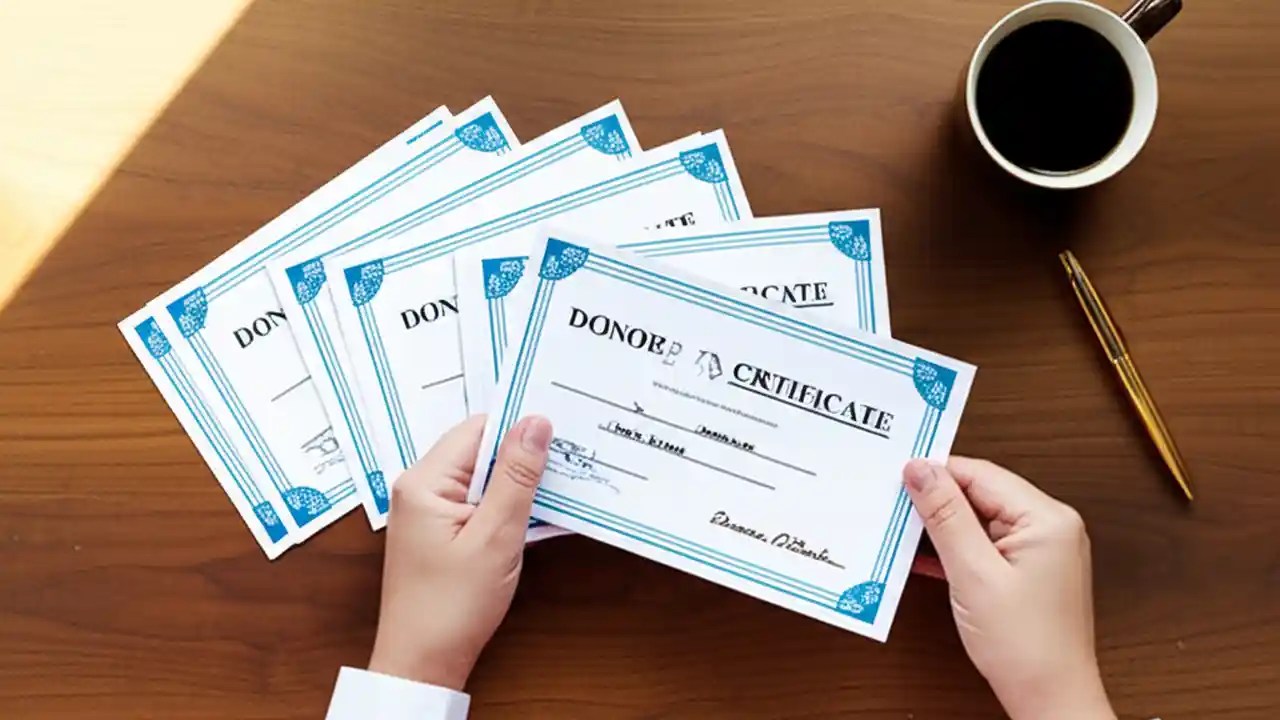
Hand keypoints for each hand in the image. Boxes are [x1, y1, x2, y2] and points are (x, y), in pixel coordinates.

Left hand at [367, 414, 551, 690]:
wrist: (422, 665)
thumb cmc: (450, 608)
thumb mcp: (495, 536)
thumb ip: (517, 477)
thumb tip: (535, 423)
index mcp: (424, 482)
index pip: (478, 430)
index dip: (519, 427)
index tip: (560, 430)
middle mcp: (420, 489)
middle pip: (480, 452)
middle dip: (523, 457)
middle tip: (568, 461)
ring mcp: (429, 512)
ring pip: (483, 479)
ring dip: (517, 486)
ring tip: (557, 491)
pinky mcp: (440, 533)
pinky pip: (478, 503)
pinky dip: (506, 508)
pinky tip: (533, 519)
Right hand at [903, 457, 1114, 719]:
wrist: (1051, 700)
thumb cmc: (1027, 648)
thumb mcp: (974, 574)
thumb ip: (945, 516)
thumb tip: (921, 470)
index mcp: (1047, 518)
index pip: (980, 474)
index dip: (936, 472)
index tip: (897, 476)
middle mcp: (1050, 527)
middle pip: (980, 494)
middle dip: (937, 500)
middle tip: (895, 505)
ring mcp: (1041, 549)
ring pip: (979, 519)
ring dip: (942, 527)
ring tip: (905, 534)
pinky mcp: (1028, 570)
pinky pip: (985, 544)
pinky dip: (955, 549)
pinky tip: (926, 558)